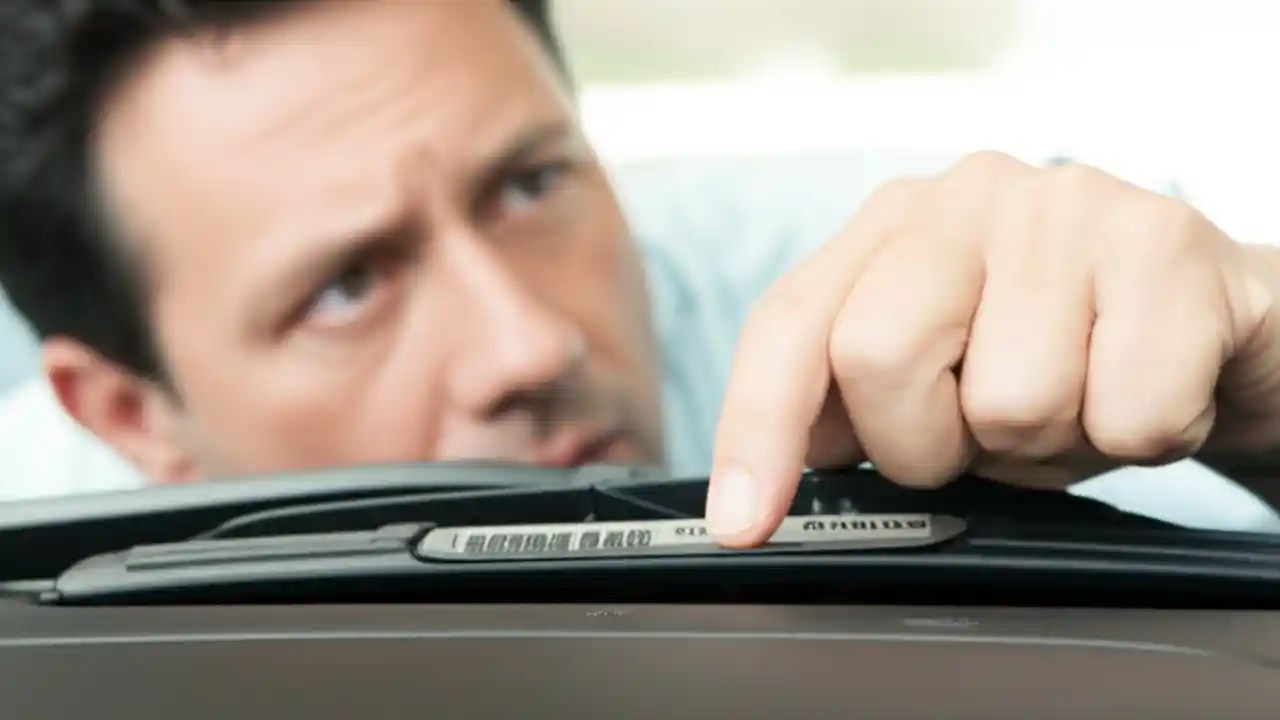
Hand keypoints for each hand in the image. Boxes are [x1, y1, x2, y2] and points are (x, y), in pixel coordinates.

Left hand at [706, 151, 1279, 546]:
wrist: (1222, 319)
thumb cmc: (1069, 353)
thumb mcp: (947, 382)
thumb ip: (855, 406)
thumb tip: (770, 475)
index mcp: (889, 229)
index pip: (788, 324)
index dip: (756, 426)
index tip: (741, 521)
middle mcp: (963, 197)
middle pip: (874, 356)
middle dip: (927, 442)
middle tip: (982, 437)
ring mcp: (1064, 205)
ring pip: (1008, 402)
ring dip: (1045, 446)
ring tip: (1078, 401)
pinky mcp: (1164, 241)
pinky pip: (1126, 415)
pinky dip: (1140, 439)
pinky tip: (1146, 390)